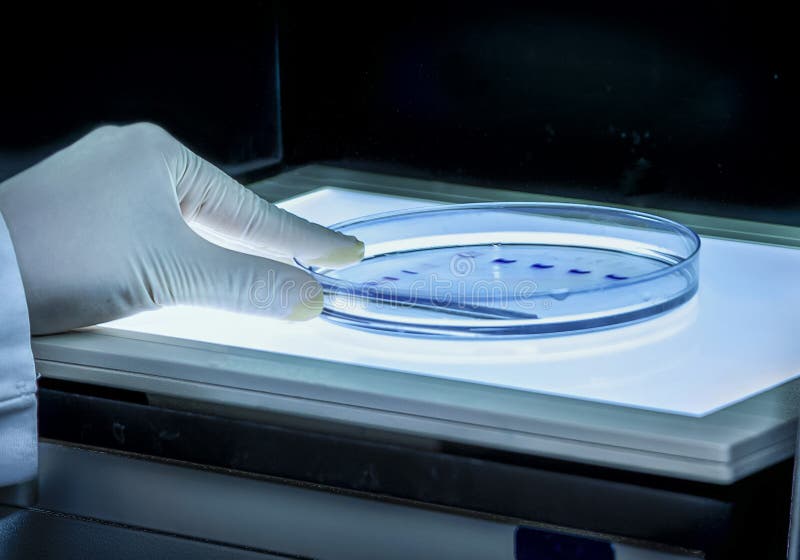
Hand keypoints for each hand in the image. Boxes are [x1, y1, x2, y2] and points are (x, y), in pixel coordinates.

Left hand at [0, 123, 363, 334]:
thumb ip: (247, 284)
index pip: (253, 210)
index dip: (304, 238)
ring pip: (189, 225)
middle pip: (222, 215)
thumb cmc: (64, 255)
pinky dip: (186, 257)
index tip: (344, 251)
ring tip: (266, 273)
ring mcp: (105, 185)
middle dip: (266, 244)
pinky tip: (195, 271)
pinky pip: (157, 234)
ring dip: (225, 255)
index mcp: (161, 154)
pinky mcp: (84, 215)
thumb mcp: (172, 272)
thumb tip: (307, 296)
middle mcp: (133, 159)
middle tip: (316, 263)